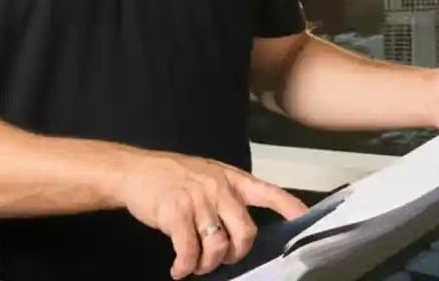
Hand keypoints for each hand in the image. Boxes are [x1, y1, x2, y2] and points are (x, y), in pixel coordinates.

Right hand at [116, 150, 308, 277]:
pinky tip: (178, 269)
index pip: (268, 192)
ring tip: (195, 265)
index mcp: (231, 179)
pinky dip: (184, 266)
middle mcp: (219, 187)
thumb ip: (228, 196)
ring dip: (206, 264)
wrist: (135, 171)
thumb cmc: (173, 176)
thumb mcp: (208, 175)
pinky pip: (188, 250)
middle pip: (245, 232)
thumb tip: (240, 230)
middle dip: (236, 254)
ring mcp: (198, 199)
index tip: (304, 219)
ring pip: (217, 245)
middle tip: (222, 260)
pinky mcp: (176, 212)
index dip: (289, 206)